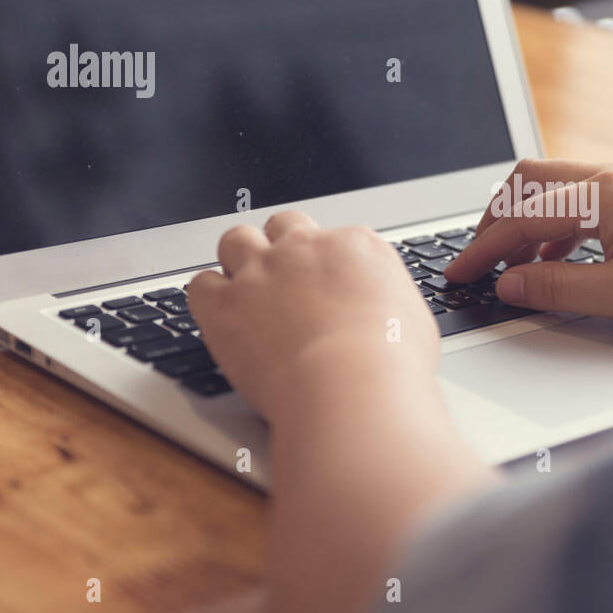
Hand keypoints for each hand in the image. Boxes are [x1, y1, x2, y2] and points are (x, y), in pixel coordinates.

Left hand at [190, 212, 493, 612]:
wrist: (353, 386)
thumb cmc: (393, 364)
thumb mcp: (412, 321)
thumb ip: (389, 303)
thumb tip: (384, 313)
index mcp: (358, 246)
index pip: (336, 237)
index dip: (328, 264)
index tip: (327, 287)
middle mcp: (308, 247)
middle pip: (284, 225)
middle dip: (281, 248)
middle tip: (284, 282)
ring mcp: (262, 270)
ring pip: (235, 240)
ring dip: (238, 262)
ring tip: (244, 294)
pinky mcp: (224, 302)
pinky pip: (200, 284)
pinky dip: (207, 298)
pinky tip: (219, 319)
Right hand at [444, 159, 612, 329]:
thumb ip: (554, 288)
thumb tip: (506, 284)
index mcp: (602, 194)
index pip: (520, 214)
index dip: (481, 247)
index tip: (458, 274)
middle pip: (529, 182)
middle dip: (495, 220)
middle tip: (477, 262)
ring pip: (556, 189)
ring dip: (526, 224)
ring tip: (512, 269)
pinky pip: (582, 201)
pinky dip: (556, 228)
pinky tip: (557, 264)